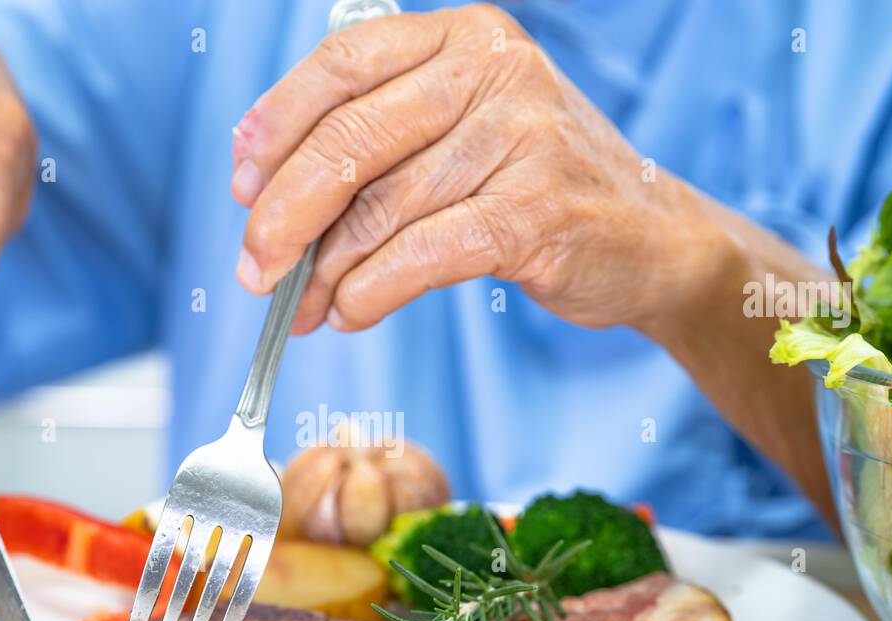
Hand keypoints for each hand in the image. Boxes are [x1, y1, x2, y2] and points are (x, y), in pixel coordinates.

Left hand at [230, 3, 730, 334]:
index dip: (277, 124)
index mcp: (462, 36)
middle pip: (351, 139)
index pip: (342, 64)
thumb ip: (382, 147)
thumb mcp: (463, 133)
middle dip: (285, 214)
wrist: (652, 236)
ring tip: (303, 308)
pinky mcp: (537, 210)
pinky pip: (424, 254)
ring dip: (327, 271)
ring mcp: (521, 138)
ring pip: (383, 207)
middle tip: (254, 269)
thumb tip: (267, 202)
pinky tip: (351, 312)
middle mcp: (493, 71)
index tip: (239, 182)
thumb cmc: (537, 185)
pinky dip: (373, 291)